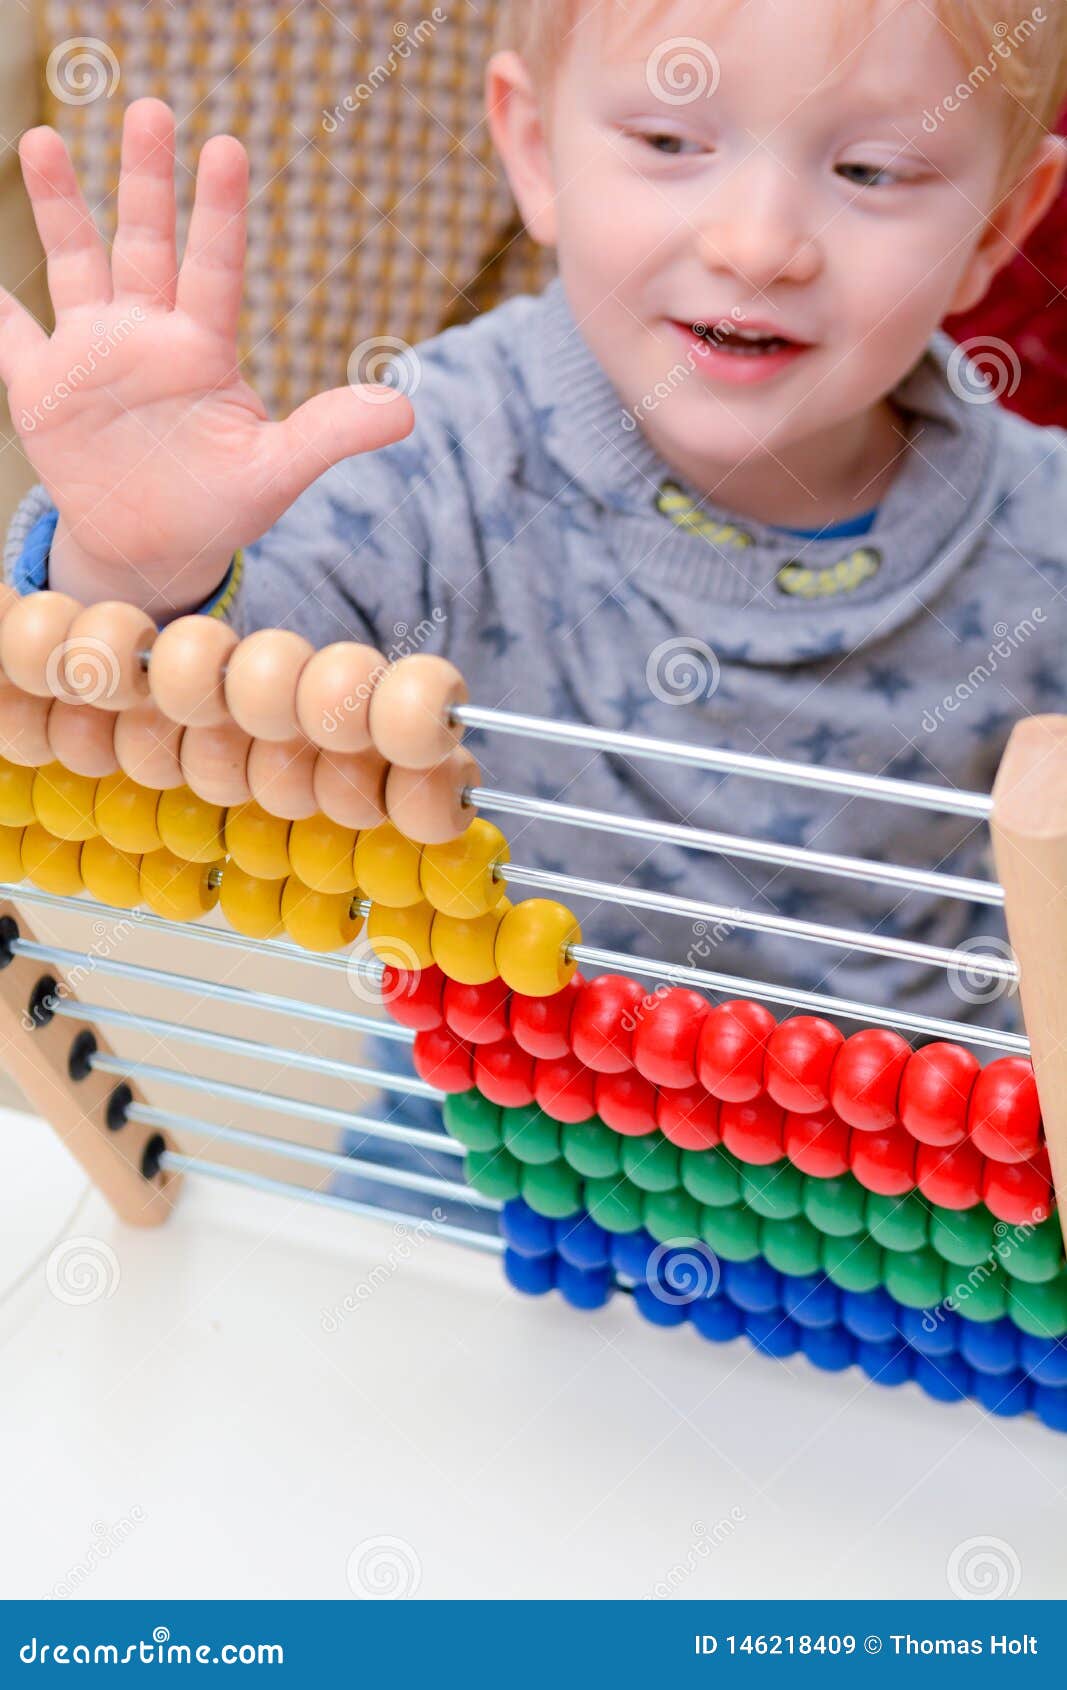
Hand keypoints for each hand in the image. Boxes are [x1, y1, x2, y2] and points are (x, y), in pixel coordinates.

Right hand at [0, 99, 413, 615]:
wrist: (159, 547)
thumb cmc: (223, 501)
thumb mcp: (279, 471)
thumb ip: (332, 433)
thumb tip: (407, 414)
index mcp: (202, 347)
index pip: (214, 267)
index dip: (219, 213)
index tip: (227, 148)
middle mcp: (147, 334)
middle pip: (144, 243)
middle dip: (146, 180)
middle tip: (152, 108)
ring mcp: (92, 354)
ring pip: (74, 264)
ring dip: (60, 206)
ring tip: (46, 137)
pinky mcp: (45, 387)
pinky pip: (12, 339)